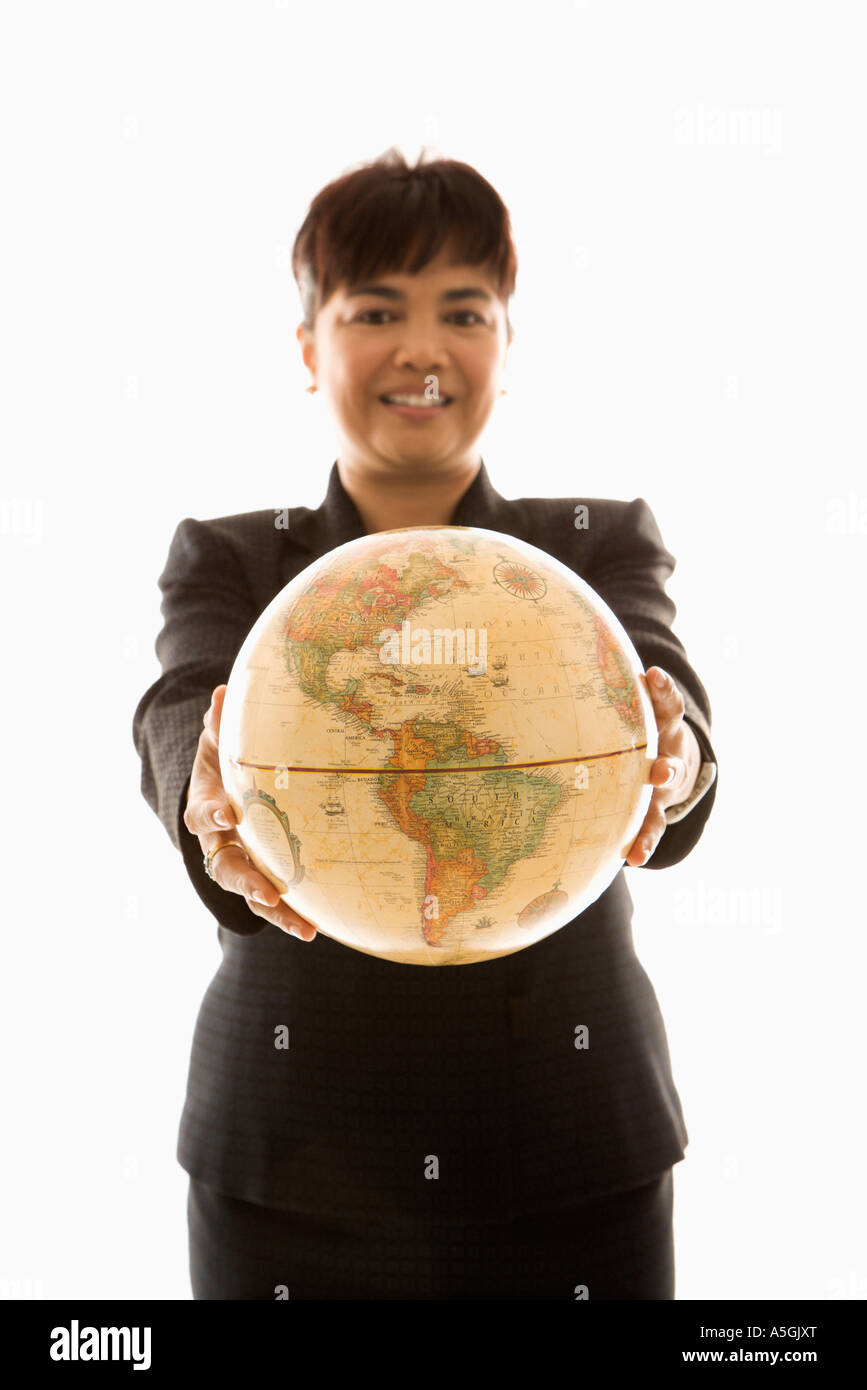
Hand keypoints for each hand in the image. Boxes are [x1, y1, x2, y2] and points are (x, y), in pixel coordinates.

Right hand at [183, 685, 317, 941]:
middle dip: (246, 880)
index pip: (202, 815)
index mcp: (205, 807)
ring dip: (276, 911)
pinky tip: (316, 929)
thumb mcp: (217, 741)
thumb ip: (220, 724)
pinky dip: (291, 915)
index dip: (212, 814)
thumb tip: (222, 694)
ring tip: (305, 928)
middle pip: (226, 868)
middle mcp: (219, 844)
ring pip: (252, 893)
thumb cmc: (223, 759)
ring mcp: (241, 863)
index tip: (228, 814)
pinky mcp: (263, 876)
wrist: (223, 787)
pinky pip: (275, 900)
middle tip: (266, 891)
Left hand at [624, 666, 700, 866]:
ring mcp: (664, 787)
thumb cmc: (634, 726)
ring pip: (662, 801)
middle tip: (660, 770)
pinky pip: (649, 829)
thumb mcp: (632, 706)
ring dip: (655, 817)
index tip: (653, 677)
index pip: (667, 705)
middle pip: (671, 757)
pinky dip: (644, 843)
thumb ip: (609, 686)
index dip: (662, 691)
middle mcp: (667, 753)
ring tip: (645, 838)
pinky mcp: (655, 812)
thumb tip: (561, 637)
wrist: (670, 762)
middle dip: (666, 765)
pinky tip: (633, 858)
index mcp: (661, 724)